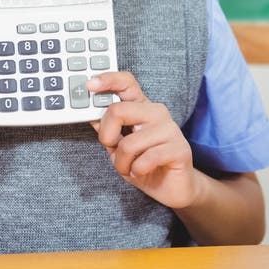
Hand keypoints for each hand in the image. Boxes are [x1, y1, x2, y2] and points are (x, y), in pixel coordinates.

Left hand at [87, 72, 200, 209]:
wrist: (172, 188)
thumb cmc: (143, 163)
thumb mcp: (118, 145)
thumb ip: (107, 128)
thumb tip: (89, 112)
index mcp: (141, 106)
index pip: (126, 83)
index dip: (107, 80)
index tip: (89, 85)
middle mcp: (156, 112)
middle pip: (118, 110)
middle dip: (106, 136)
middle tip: (113, 149)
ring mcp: (170, 129)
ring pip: (128, 143)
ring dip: (122, 163)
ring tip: (130, 167)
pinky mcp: (179, 149)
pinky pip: (145, 160)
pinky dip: (136, 171)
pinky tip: (142, 171)